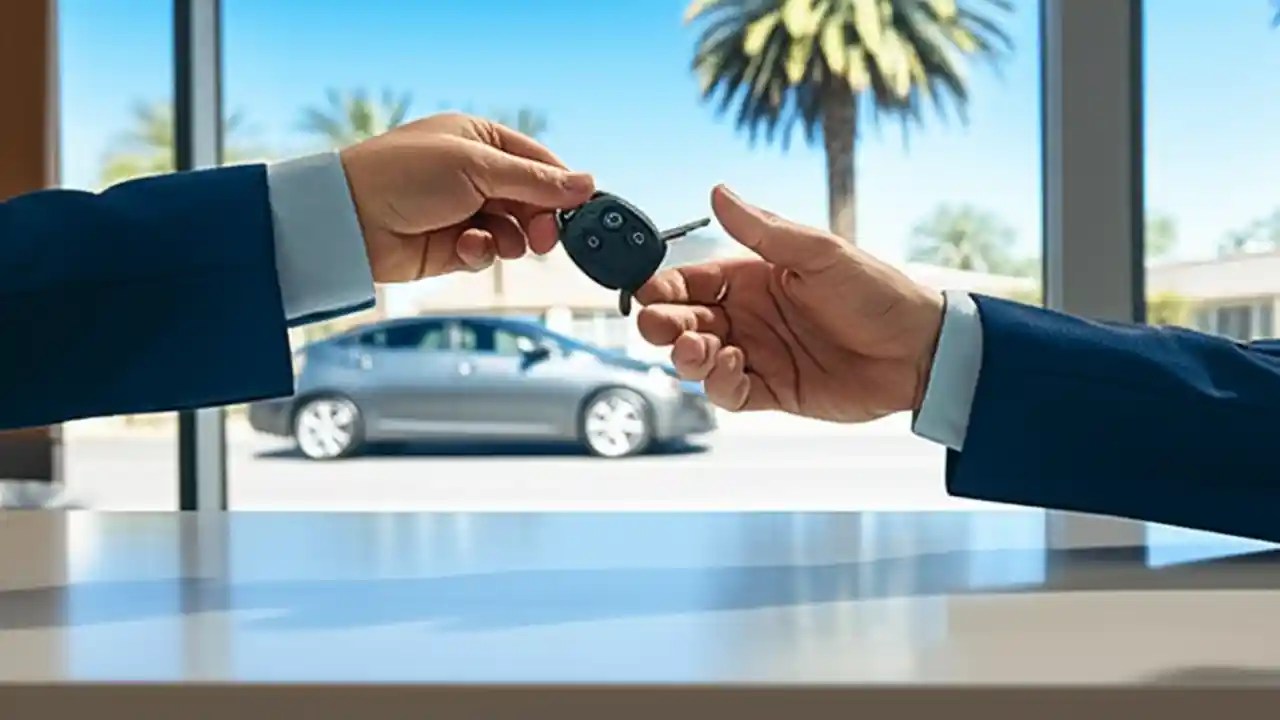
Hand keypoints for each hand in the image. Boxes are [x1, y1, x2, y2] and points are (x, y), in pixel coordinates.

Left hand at [339, 112, 595, 281]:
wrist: (348, 219)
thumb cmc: (403, 175)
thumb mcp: (477, 167)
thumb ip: (535, 181)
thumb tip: (587, 184)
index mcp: (480, 139)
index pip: (538, 162)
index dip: (560, 187)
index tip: (580, 209)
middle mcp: (474, 173)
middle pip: (531, 200)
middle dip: (539, 220)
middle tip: (544, 238)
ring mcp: (463, 210)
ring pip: (513, 231)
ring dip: (510, 239)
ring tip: (498, 242)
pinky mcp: (452, 245)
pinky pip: (486, 252)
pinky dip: (481, 253)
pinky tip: (465, 248)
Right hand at [636, 185, 944, 422]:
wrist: (919, 350)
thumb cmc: (876, 292)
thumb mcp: (820, 252)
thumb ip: (764, 230)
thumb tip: (718, 192)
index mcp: (753, 277)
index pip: (690, 280)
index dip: (663, 286)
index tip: (646, 291)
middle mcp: (748, 316)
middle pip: (684, 320)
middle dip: (664, 323)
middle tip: (661, 326)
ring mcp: (758, 354)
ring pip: (697, 359)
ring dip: (687, 355)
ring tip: (700, 348)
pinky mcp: (772, 391)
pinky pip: (728, 393)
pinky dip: (718, 384)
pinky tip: (731, 369)